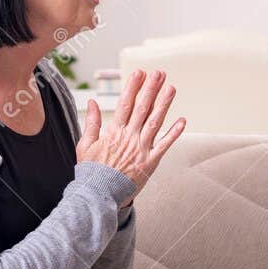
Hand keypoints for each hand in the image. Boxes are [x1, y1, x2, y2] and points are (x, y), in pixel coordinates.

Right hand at [75, 68, 185, 194]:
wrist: (99, 195)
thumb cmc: (91, 172)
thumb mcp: (85, 145)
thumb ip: (91, 122)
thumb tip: (92, 102)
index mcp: (114, 132)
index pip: (125, 103)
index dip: (133, 87)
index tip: (139, 73)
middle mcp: (130, 137)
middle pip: (143, 108)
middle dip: (151, 89)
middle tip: (159, 73)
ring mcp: (141, 149)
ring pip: (155, 122)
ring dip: (164, 104)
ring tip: (171, 88)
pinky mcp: (150, 162)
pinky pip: (164, 145)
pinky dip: (174, 133)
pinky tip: (182, 121)